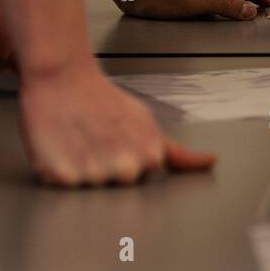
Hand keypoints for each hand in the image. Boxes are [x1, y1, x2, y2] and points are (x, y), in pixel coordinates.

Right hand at [18, 61, 215, 185]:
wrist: (62, 79)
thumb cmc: (105, 102)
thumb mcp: (148, 125)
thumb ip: (178, 154)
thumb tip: (212, 161)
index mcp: (150, 158)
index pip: (140, 180)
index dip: (125, 161)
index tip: (118, 143)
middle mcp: (125, 170)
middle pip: (115, 190)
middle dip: (104, 171)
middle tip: (96, 143)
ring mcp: (94, 176)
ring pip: (87, 191)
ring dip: (80, 172)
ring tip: (79, 144)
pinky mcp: (61, 178)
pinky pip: (61, 187)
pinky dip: (57, 172)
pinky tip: (62, 149)